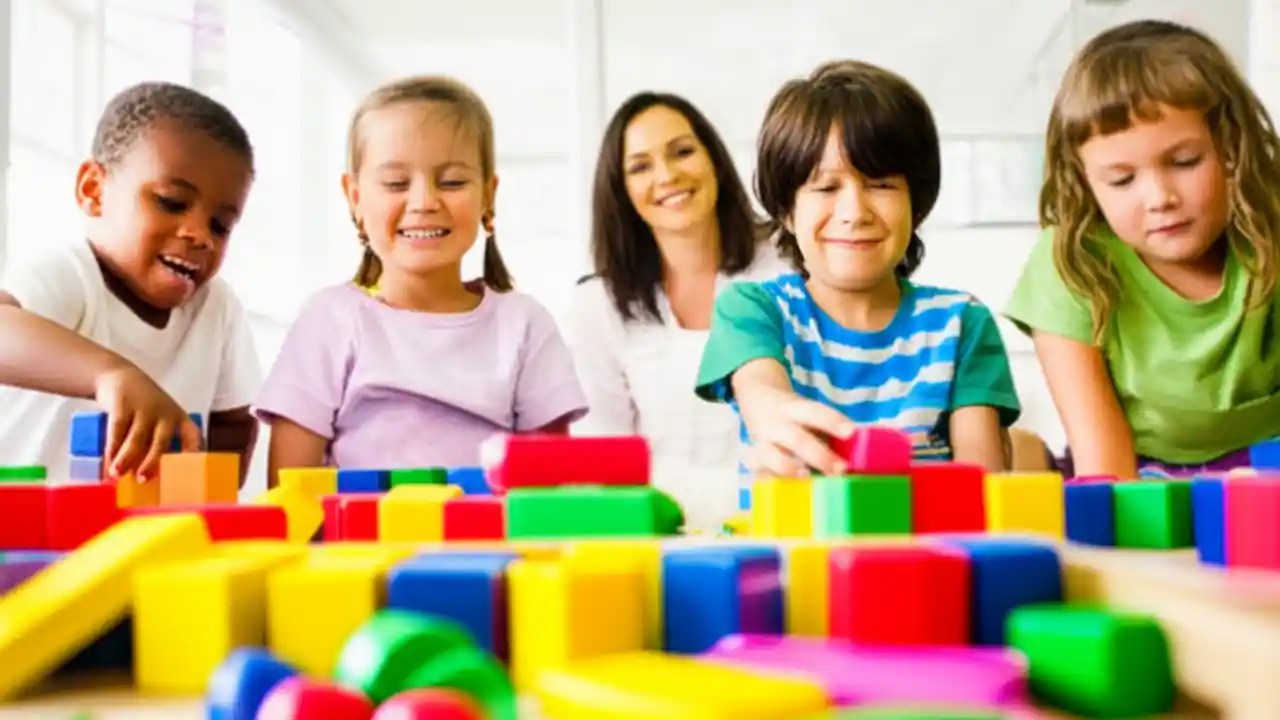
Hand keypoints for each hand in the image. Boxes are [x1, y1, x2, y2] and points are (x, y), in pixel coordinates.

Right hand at [94, 364, 201, 480]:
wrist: (120, 376)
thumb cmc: (143, 409)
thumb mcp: (158, 420)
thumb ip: (155, 444)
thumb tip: (146, 479)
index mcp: (179, 419)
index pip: (193, 436)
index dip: (194, 454)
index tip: (191, 472)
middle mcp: (165, 414)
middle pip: (162, 441)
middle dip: (152, 462)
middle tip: (144, 480)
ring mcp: (144, 408)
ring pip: (136, 438)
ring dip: (126, 459)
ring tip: (117, 475)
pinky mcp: (122, 404)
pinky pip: (117, 429)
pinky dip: (111, 448)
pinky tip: (107, 461)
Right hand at [738, 384, 853, 476]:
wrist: (756, 396)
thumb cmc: (794, 413)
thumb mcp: (808, 410)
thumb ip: (828, 428)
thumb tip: (860, 450)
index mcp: (794, 408)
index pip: (815, 412)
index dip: (832, 421)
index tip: (851, 432)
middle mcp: (776, 424)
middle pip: (797, 439)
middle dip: (819, 456)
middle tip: (840, 469)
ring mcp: (761, 442)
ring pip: (770, 456)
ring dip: (788, 468)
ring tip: (806, 477)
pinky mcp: (753, 458)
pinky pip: (758, 472)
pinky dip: (768, 481)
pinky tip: (781, 491)